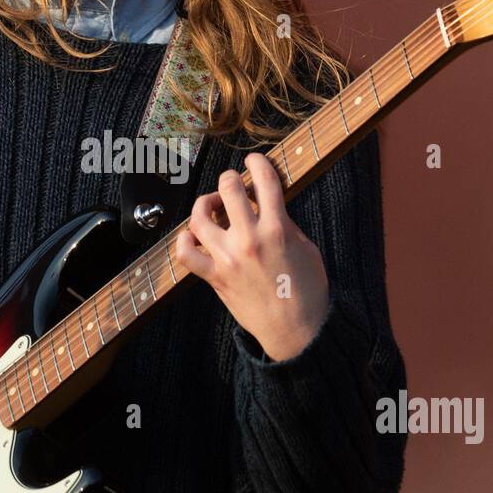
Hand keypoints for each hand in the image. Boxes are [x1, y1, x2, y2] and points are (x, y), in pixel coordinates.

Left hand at [175, 153, 330, 361]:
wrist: (297, 331)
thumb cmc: (307, 290)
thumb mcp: (306, 248)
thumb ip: (284, 223)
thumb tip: (266, 206)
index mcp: (277, 228)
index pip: (264, 180)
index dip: (257, 162)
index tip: (253, 160)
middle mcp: (249, 239)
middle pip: (227, 189)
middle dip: (229, 179)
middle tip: (232, 184)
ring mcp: (228, 258)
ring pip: (200, 217)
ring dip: (204, 205)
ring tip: (212, 207)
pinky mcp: (215, 277)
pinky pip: (186, 254)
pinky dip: (185, 241)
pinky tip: (194, 236)